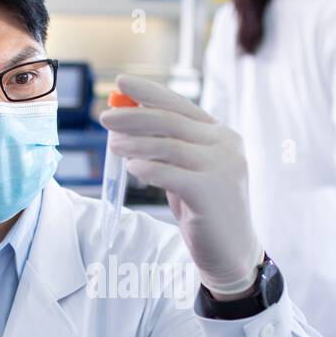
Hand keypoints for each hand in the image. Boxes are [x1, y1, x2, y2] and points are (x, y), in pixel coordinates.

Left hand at [99, 74, 263, 297]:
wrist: (231, 253)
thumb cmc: (204, 211)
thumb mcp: (187, 172)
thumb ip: (168, 149)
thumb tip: (130, 122)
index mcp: (222, 135)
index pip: (181, 106)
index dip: (150, 93)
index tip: (121, 83)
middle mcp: (226, 146)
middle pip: (172, 122)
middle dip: (134, 116)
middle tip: (105, 117)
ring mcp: (223, 167)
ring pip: (169, 146)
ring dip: (135, 143)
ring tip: (113, 145)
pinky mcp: (212, 191)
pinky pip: (170, 174)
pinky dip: (147, 168)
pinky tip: (131, 166)